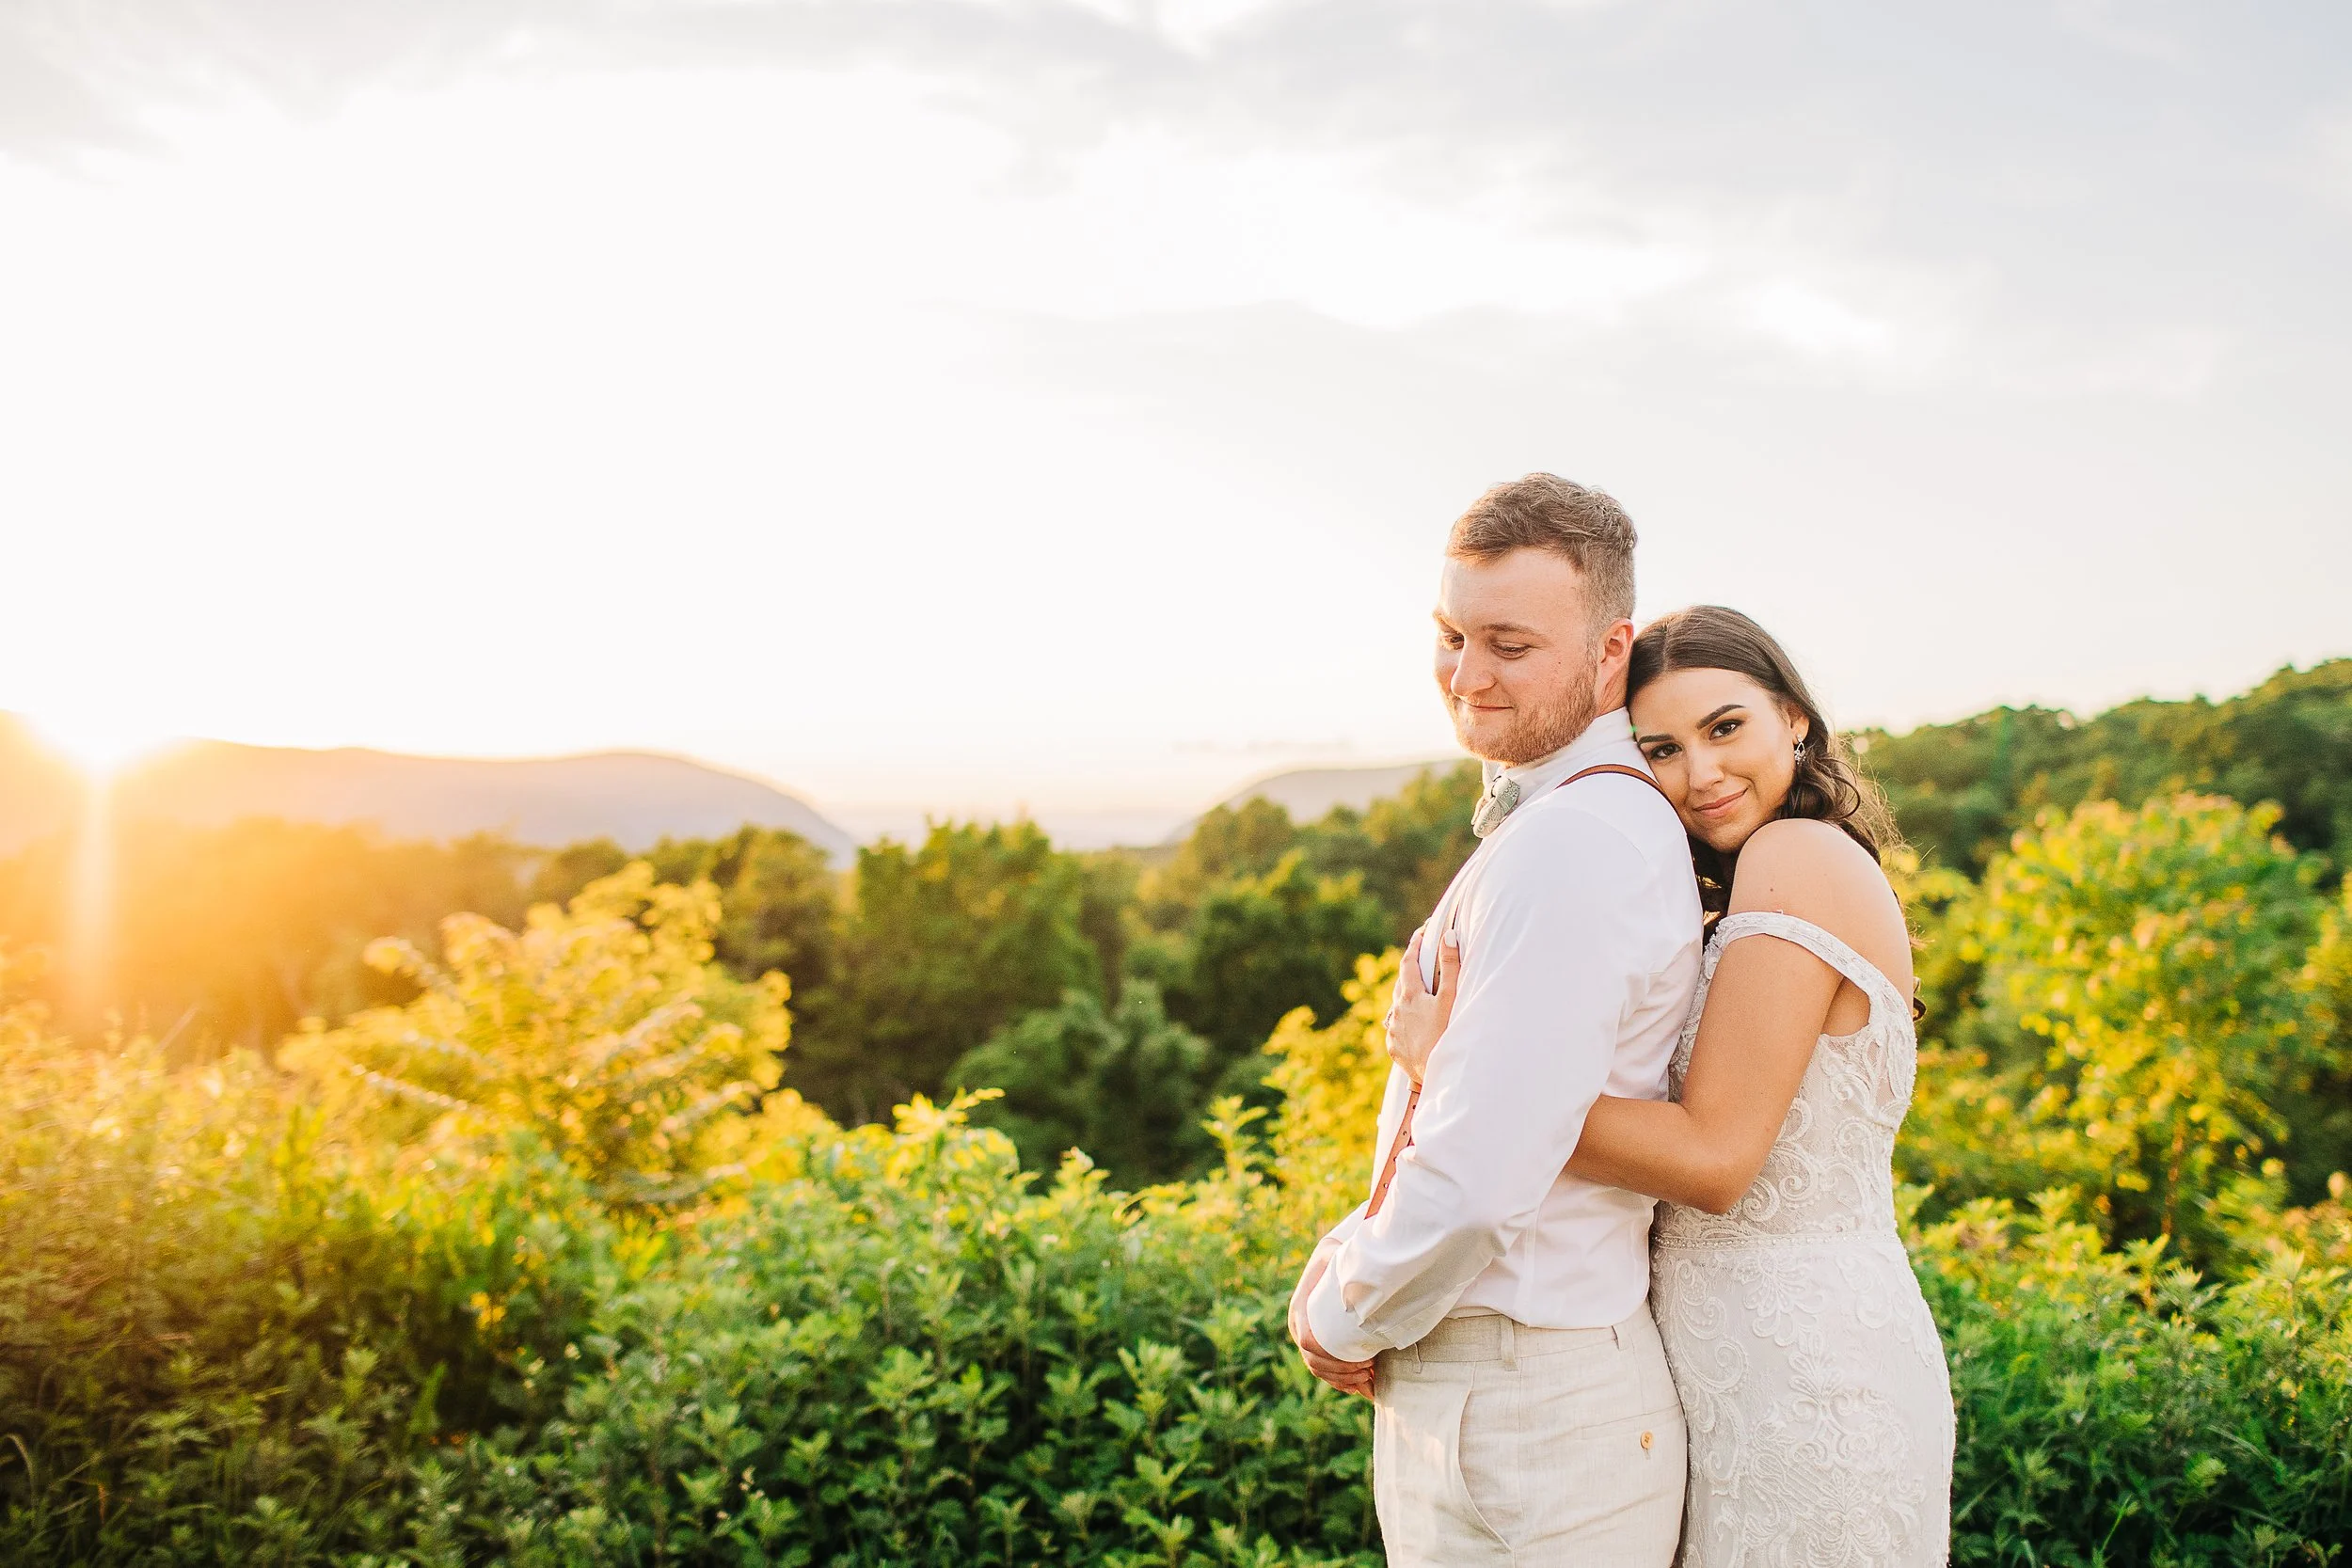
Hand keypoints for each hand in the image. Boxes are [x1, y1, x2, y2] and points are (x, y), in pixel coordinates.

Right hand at [1288, 1250, 1375, 1398]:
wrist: (1327, 1258)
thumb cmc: (1335, 1258)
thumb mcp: (1335, 1257)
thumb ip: (1342, 1264)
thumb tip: (1363, 1281)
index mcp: (1300, 1309)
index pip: (1309, 1342)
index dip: (1334, 1357)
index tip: (1364, 1358)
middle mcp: (1298, 1326)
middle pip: (1314, 1361)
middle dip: (1342, 1372)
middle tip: (1369, 1371)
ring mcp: (1304, 1336)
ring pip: (1318, 1369)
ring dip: (1342, 1380)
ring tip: (1367, 1379)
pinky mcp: (1315, 1342)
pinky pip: (1322, 1369)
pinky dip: (1338, 1381)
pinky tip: (1356, 1386)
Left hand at [1383, 925, 1460, 1086]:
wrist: (1435, 1074)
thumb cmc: (1446, 1034)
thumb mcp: (1451, 998)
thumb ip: (1450, 966)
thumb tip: (1448, 935)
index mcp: (1410, 995)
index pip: (1408, 962)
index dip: (1414, 946)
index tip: (1420, 934)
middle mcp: (1397, 1011)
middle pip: (1401, 984)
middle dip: (1410, 972)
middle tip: (1421, 963)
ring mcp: (1393, 1030)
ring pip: (1397, 1007)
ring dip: (1407, 998)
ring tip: (1418, 996)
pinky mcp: (1393, 1047)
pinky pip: (1396, 1028)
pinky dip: (1404, 1022)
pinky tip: (1413, 1025)